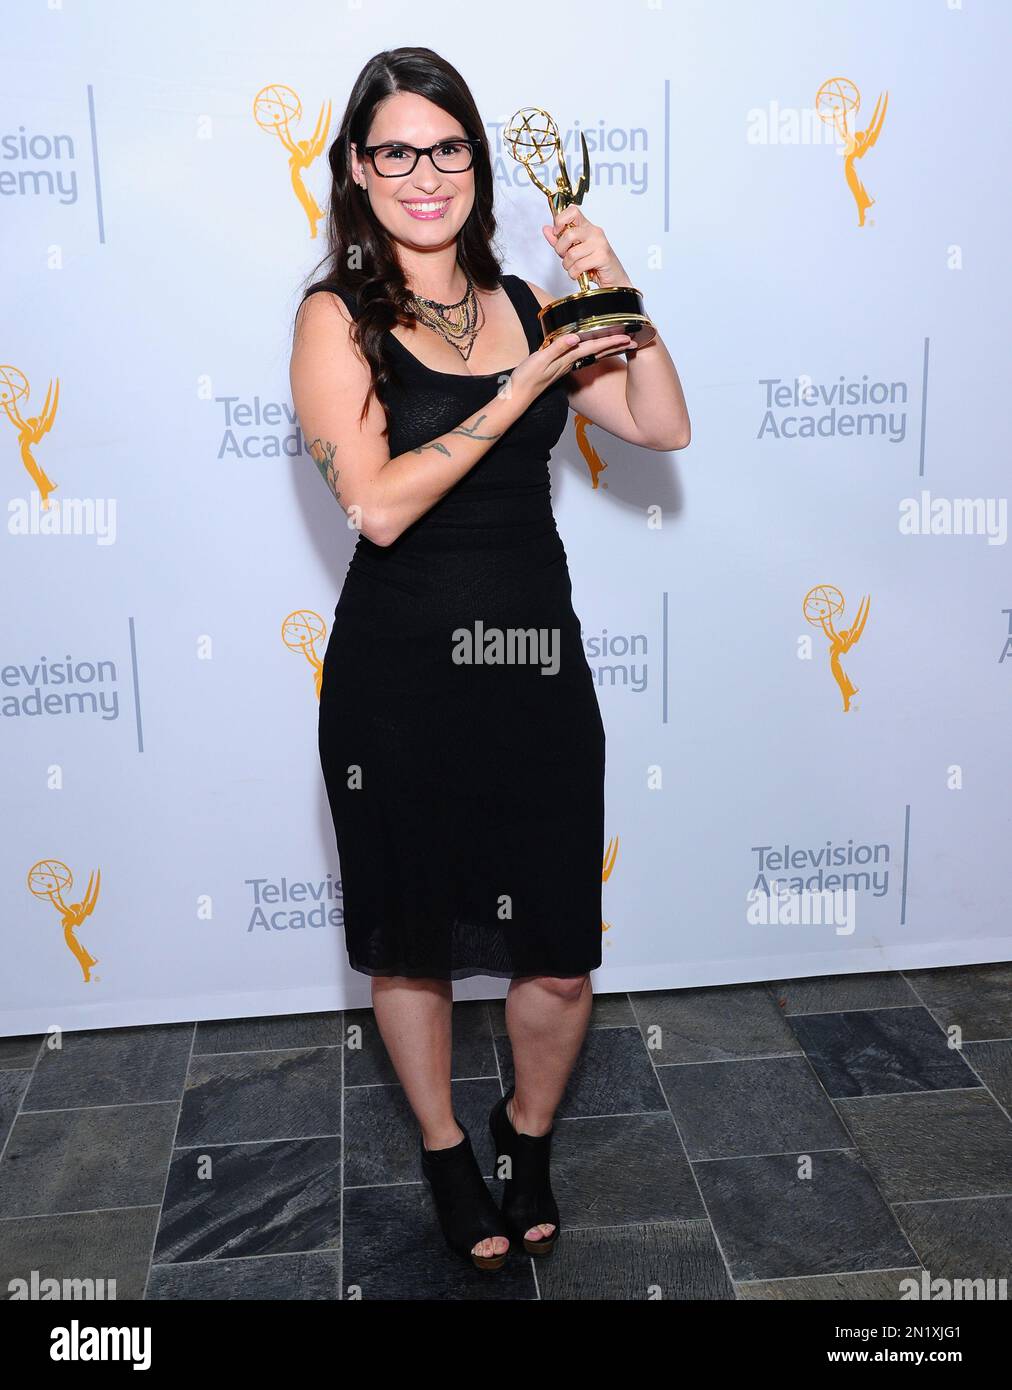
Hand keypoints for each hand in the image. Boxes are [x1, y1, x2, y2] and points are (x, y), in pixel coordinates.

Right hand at [509, 330, 634, 403]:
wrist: (518, 395)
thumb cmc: (526, 378)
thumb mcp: (539, 360)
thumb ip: (557, 348)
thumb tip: (574, 338)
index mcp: (568, 359)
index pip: (594, 347)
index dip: (611, 341)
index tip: (628, 337)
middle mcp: (571, 363)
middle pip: (599, 352)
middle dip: (616, 345)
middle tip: (634, 340)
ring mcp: (567, 366)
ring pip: (594, 355)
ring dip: (609, 349)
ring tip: (622, 343)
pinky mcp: (562, 367)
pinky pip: (584, 357)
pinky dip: (595, 352)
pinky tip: (598, 351)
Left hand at [542, 205, 630, 288]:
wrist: (613, 279)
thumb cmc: (594, 264)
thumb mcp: (573, 250)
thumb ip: (560, 240)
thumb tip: (546, 229)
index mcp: (587, 227)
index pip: (573, 211)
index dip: (560, 220)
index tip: (557, 232)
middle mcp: (594, 232)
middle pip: (569, 234)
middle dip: (560, 250)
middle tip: (565, 257)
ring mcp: (599, 244)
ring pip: (572, 254)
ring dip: (568, 266)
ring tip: (574, 268)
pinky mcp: (602, 257)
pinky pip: (579, 266)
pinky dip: (574, 274)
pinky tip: (579, 274)